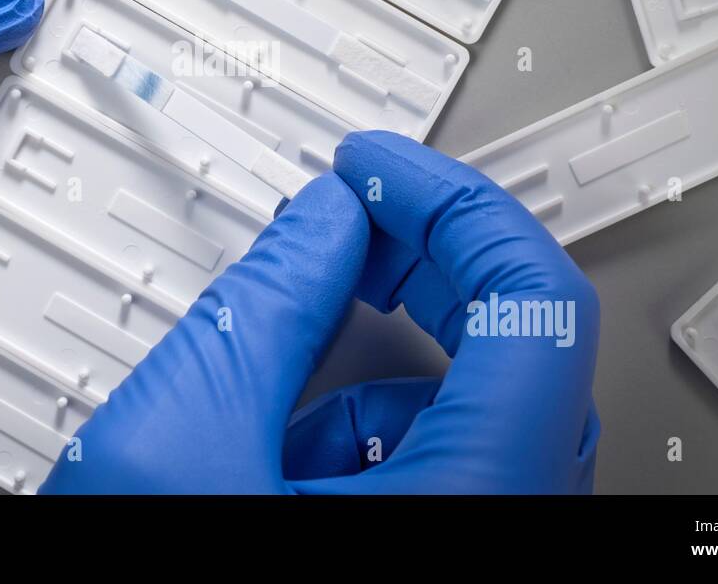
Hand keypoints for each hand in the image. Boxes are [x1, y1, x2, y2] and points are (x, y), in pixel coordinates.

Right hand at [41, 130, 600, 493]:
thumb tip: (320, 223)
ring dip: (388, 353)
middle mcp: (505, 529)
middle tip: (356, 214)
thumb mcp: (182, 442)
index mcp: (473, 504)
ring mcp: (477, 546)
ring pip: (475, 408)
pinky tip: (288, 446)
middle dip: (429, 261)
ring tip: (297, 348)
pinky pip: (438, 464)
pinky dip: (369, 426)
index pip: (534, 305)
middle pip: (521, 348)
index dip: (456, 208)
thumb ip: (264, 308)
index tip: (378, 171)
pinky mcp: (441, 555)